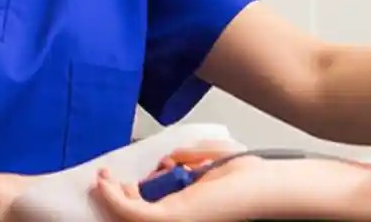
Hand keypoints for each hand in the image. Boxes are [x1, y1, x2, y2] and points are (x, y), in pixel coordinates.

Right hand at [90, 140, 270, 221]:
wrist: (266, 185)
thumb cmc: (251, 177)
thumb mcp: (211, 157)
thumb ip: (188, 156)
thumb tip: (169, 159)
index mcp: (190, 206)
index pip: (152, 207)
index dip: (133, 194)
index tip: (124, 179)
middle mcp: (180, 217)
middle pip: (137, 213)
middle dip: (118, 196)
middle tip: (107, 178)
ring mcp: (174, 220)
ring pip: (129, 215)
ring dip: (112, 195)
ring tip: (104, 178)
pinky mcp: (170, 218)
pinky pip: (131, 213)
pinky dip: (113, 198)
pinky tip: (104, 183)